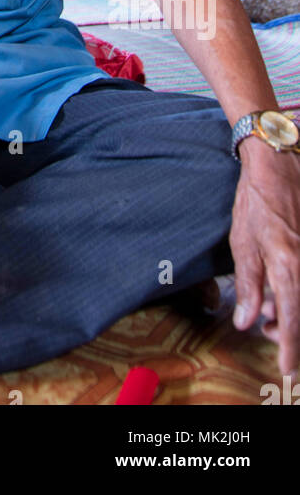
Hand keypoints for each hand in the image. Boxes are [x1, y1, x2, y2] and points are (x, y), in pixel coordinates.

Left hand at [230, 137, 299, 377]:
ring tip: (267, 307)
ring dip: (291, 311)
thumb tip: (247, 321)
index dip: (290, 348)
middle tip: (266, 330)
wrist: (279, 166)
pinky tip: (278, 288)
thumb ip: (249, 285)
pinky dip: (293, 291)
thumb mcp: (243, 243)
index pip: (293, 320)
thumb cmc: (257, 201)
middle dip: (288, 330)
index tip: (287, 370)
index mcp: (289, 266)